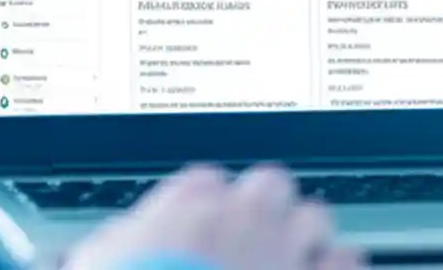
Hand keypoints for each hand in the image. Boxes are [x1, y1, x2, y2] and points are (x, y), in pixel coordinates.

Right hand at [62, 164, 364, 269]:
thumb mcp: (94, 262)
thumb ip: (115, 242)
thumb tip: (115, 242)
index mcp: (190, 206)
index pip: (207, 181)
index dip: (205, 206)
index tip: (202, 226)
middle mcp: (243, 219)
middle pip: (270, 185)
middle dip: (265, 210)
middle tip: (255, 238)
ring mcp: (285, 252)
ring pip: (315, 218)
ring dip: (306, 239)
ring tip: (295, 260)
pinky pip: (348, 263)